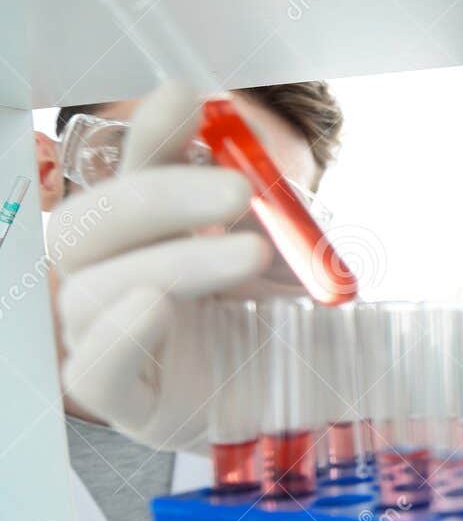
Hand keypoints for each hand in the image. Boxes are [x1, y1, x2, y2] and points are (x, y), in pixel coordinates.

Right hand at [51, 80, 290, 450]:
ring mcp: (111, 346)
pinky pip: (93, 371)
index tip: (187, 97)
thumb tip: (279, 171)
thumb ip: (282, 222)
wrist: (313, 423)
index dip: (151, 137)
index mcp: (150, 245)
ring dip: (173, 262)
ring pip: (93, 291)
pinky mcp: (127, 406)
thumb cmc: (294, 339)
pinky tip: (155, 306)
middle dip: (160, 196)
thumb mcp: (299, 273)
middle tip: (238, 189)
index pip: (131, 179)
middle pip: (90, 227)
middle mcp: (114, 287)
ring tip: (247, 254)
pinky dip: (118, 336)